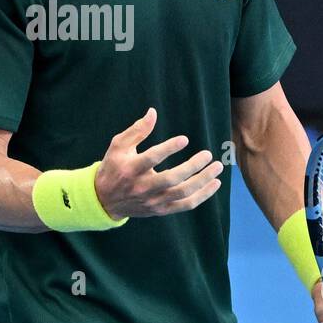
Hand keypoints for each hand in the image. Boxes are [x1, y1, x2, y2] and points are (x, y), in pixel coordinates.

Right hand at [93, 107, 222, 219]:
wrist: (105, 200)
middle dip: (192, 167)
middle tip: (208, 155)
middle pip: (171, 179)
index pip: (151, 159)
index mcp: (131, 169)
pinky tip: (214, 184)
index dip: (168, 149)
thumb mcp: (118, 145)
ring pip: (182, 193)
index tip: (185, 139)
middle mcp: (142, 187)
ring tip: (217, 168)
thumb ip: (137, 130)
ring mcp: (153, 200)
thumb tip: (153, 112)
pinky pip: (185, 205)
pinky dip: (202, 196)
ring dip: (203, 181)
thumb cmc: (114, 167)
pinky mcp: (161, 209)